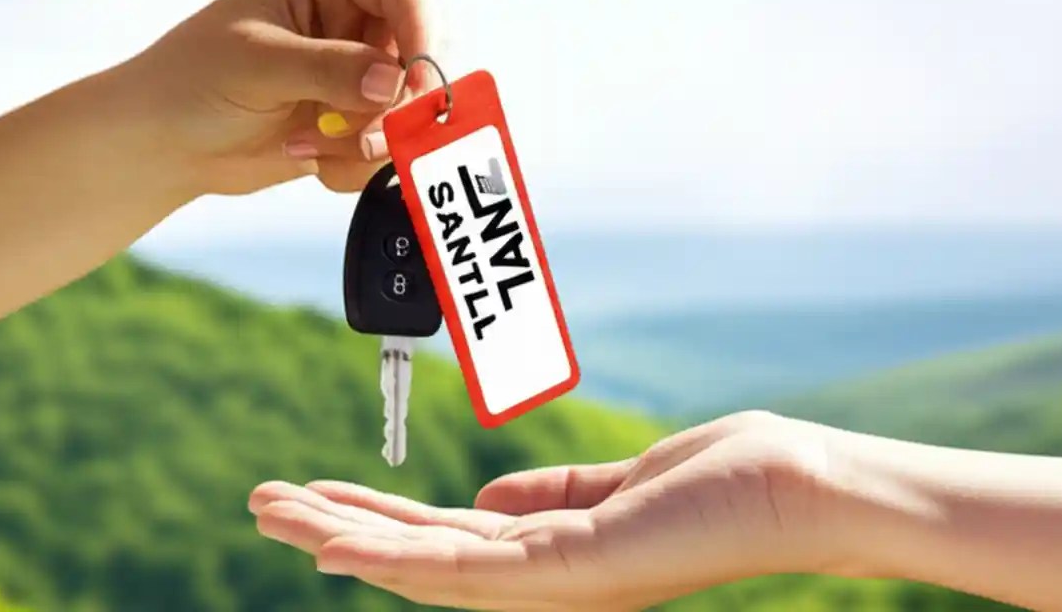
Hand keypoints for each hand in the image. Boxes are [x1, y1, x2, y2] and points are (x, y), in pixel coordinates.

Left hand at [126, 0, 430, 195]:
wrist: (167, 142)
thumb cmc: (192, 79)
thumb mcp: (257, 63)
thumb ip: (330, 69)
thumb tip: (394, 83)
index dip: (421, 33)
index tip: (413, 85)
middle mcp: (361, 7)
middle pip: (427, 47)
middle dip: (399, 101)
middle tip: (367, 134)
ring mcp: (367, 62)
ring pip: (416, 102)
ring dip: (372, 135)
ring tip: (312, 141)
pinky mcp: (367, 112)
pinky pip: (397, 140)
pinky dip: (358, 159)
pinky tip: (309, 150)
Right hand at [248, 412, 847, 610]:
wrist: (799, 487)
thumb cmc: (727, 480)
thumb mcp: (617, 484)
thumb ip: (552, 495)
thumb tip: (492, 500)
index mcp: (554, 553)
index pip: (445, 538)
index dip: (378, 519)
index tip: (321, 495)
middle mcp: (546, 578)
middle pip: (419, 555)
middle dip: (338, 529)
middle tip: (262, 505)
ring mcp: (559, 581)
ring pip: (426, 565)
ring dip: (344, 539)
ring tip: (273, 513)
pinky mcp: (577, 571)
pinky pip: (470, 566)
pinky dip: (398, 556)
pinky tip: (342, 542)